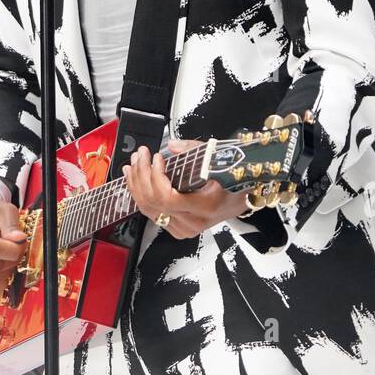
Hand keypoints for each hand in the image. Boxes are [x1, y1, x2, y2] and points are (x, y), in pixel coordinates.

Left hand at [122, 141, 248, 239]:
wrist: (241, 200)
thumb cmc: (233, 182)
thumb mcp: (218, 161)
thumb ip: (194, 151)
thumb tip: (172, 145)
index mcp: (204, 207)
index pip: (168, 198)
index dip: (156, 177)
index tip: (156, 158)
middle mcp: (192, 222)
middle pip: (154, 203)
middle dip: (142, 175)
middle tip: (141, 155)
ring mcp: (183, 228)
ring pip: (148, 209)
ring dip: (137, 184)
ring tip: (134, 163)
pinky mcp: (176, 228)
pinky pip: (151, 213)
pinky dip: (139, 194)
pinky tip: (134, 179)